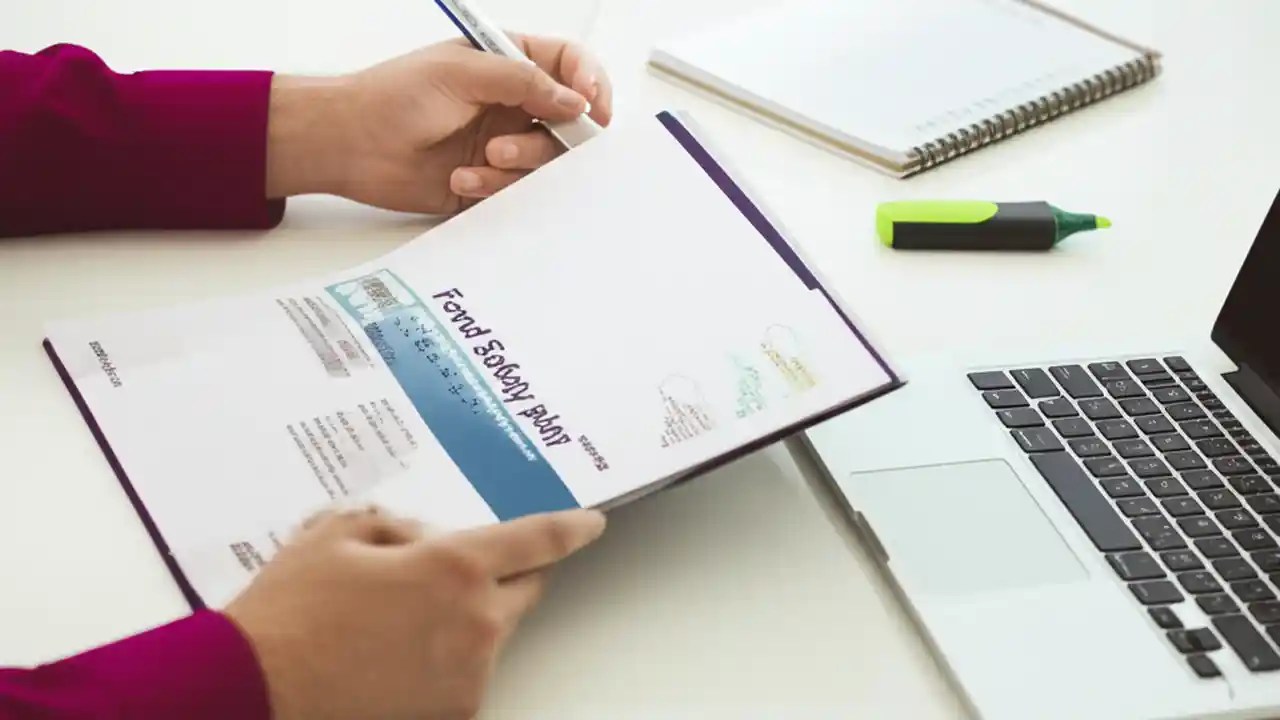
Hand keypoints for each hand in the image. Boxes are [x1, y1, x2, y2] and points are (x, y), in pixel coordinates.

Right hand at [224, 506, 605, 719]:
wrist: (254, 692)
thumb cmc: (291, 613)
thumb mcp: (335, 535)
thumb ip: (391, 526)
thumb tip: (415, 538)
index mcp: (455, 567)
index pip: (538, 539)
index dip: (570, 528)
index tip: (590, 525)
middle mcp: (476, 622)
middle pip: (523, 590)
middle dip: (504, 574)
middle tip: (457, 571)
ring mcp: (467, 674)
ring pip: (491, 633)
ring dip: (467, 617)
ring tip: (397, 618)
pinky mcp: (451, 712)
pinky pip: (466, 672)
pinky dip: (446, 657)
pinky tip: (394, 651)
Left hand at [264, 35, 612, 213]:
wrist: (351, 145)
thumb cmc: (393, 97)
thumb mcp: (462, 72)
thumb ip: (524, 81)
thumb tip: (576, 100)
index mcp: (507, 64)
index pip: (568, 65)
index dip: (590, 83)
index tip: (592, 105)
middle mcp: (511, 104)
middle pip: (569, 119)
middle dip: (557, 134)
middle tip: (531, 138)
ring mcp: (503, 143)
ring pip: (547, 160)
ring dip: (521, 161)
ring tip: (485, 158)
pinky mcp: (491, 182)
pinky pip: (519, 192)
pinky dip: (496, 187)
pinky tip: (464, 178)